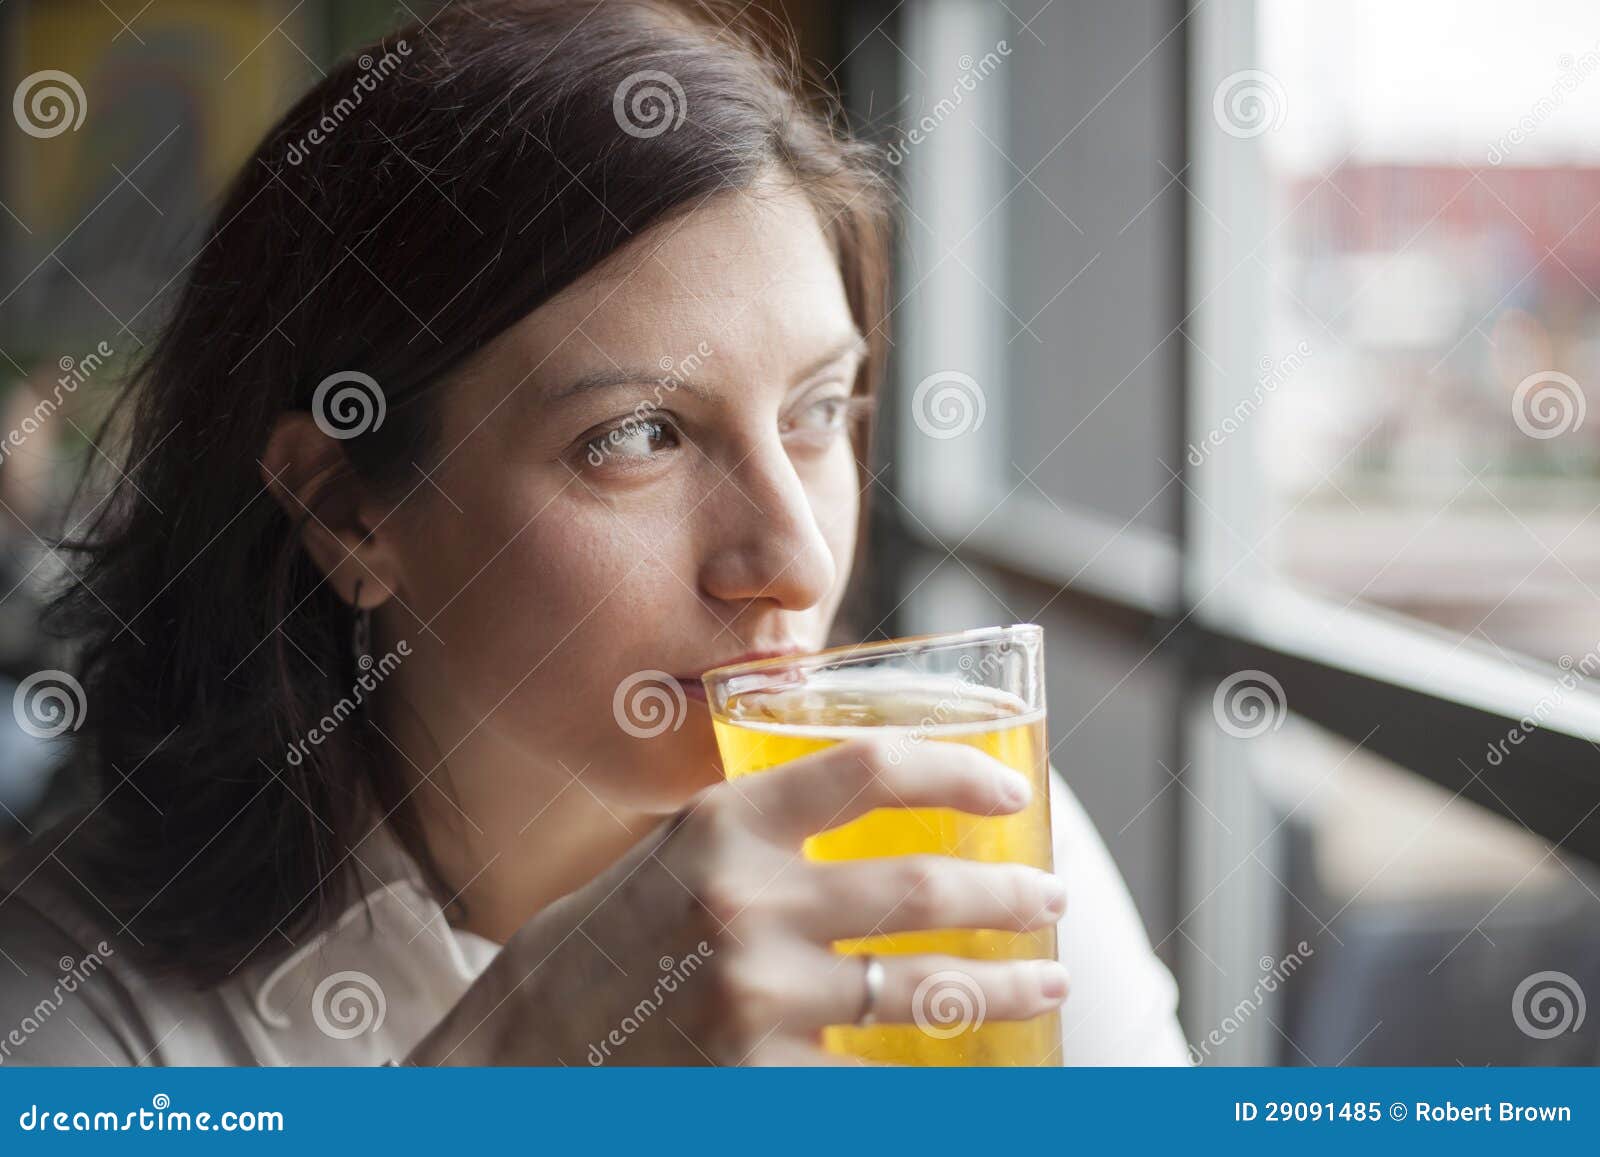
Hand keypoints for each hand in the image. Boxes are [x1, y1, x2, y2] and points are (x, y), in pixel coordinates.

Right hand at [406, 738, 1069, 1064]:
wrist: (511, 1064)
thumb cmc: (591, 958)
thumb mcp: (662, 865)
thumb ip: (753, 844)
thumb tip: (865, 833)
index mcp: (718, 824)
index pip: (866, 768)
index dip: (956, 770)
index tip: (1010, 786)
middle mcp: (743, 902)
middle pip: (919, 886)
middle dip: (1009, 897)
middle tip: (1050, 901)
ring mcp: (754, 998)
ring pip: (923, 988)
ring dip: (1004, 984)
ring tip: (1048, 981)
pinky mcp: (760, 1081)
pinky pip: (880, 1076)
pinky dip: (936, 1075)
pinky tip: (973, 1071)